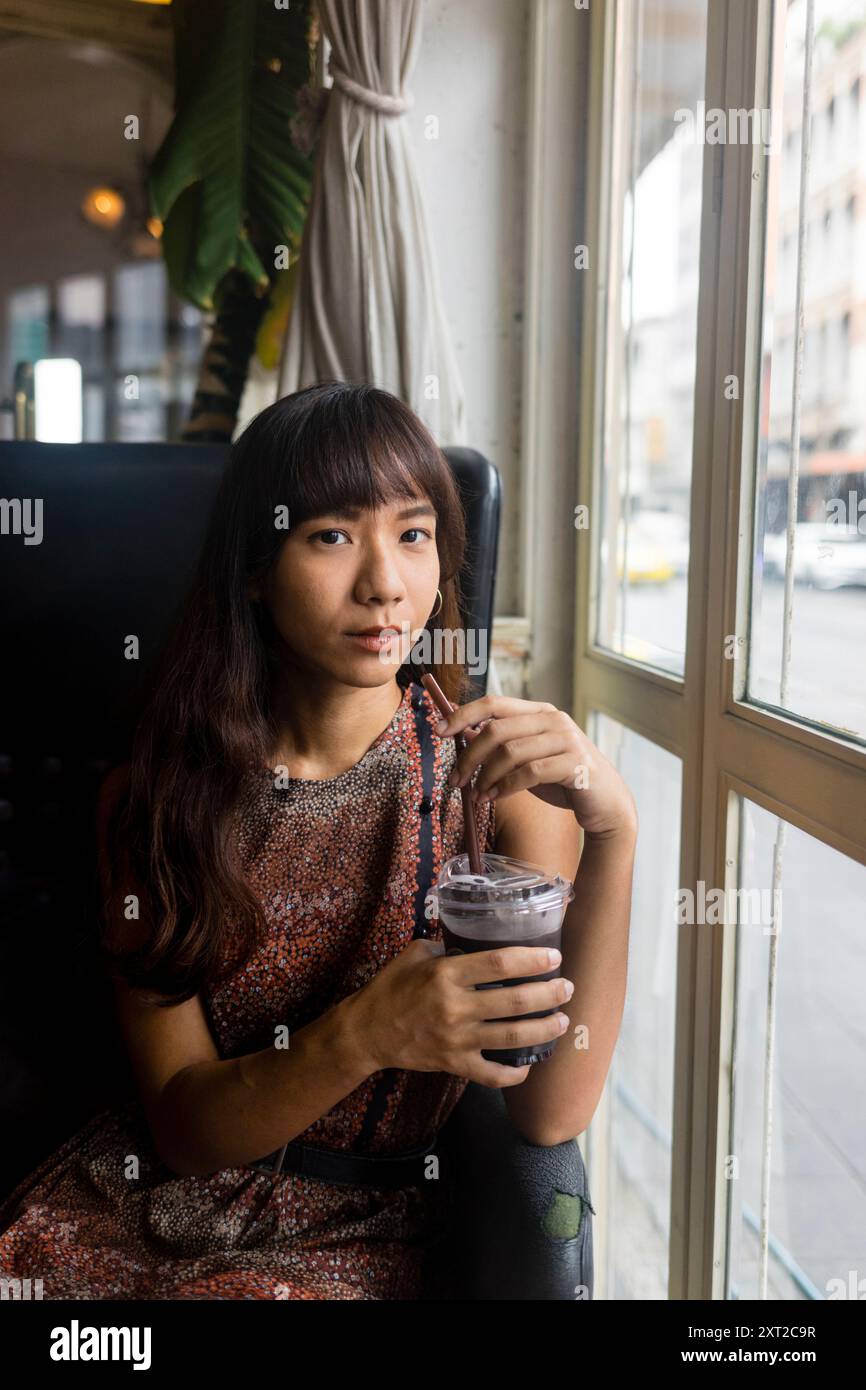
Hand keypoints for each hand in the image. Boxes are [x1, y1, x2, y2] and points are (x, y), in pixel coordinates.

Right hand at [345, 937, 574, 1086]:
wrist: (368, 1031)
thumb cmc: (393, 987)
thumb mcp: (417, 954)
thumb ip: (449, 948)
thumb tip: (481, 943)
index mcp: (446, 974)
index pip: (499, 963)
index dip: (532, 959)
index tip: (554, 957)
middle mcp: (454, 1007)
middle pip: (514, 1000)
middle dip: (548, 994)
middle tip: (566, 988)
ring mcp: (456, 1039)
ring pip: (511, 1036)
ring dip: (543, 1029)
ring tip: (561, 1020)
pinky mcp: (454, 1064)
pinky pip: (491, 1075)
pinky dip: (514, 1074)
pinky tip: (530, 1065)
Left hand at [437, 693, 637, 840]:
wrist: (604, 803)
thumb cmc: (561, 779)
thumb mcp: (527, 758)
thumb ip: (501, 745)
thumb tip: (460, 734)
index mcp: (539, 712)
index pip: (493, 703)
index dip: (463, 714)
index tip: (438, 731)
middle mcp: (553, 719)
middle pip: (496, 729)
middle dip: (469, 756)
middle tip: (455, 780)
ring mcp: (566, 740)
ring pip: (510, 752)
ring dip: (485, 777)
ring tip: (477, 796)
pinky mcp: (574, 764)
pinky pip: (530, 772)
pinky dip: (506, 787)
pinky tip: (496, 798)